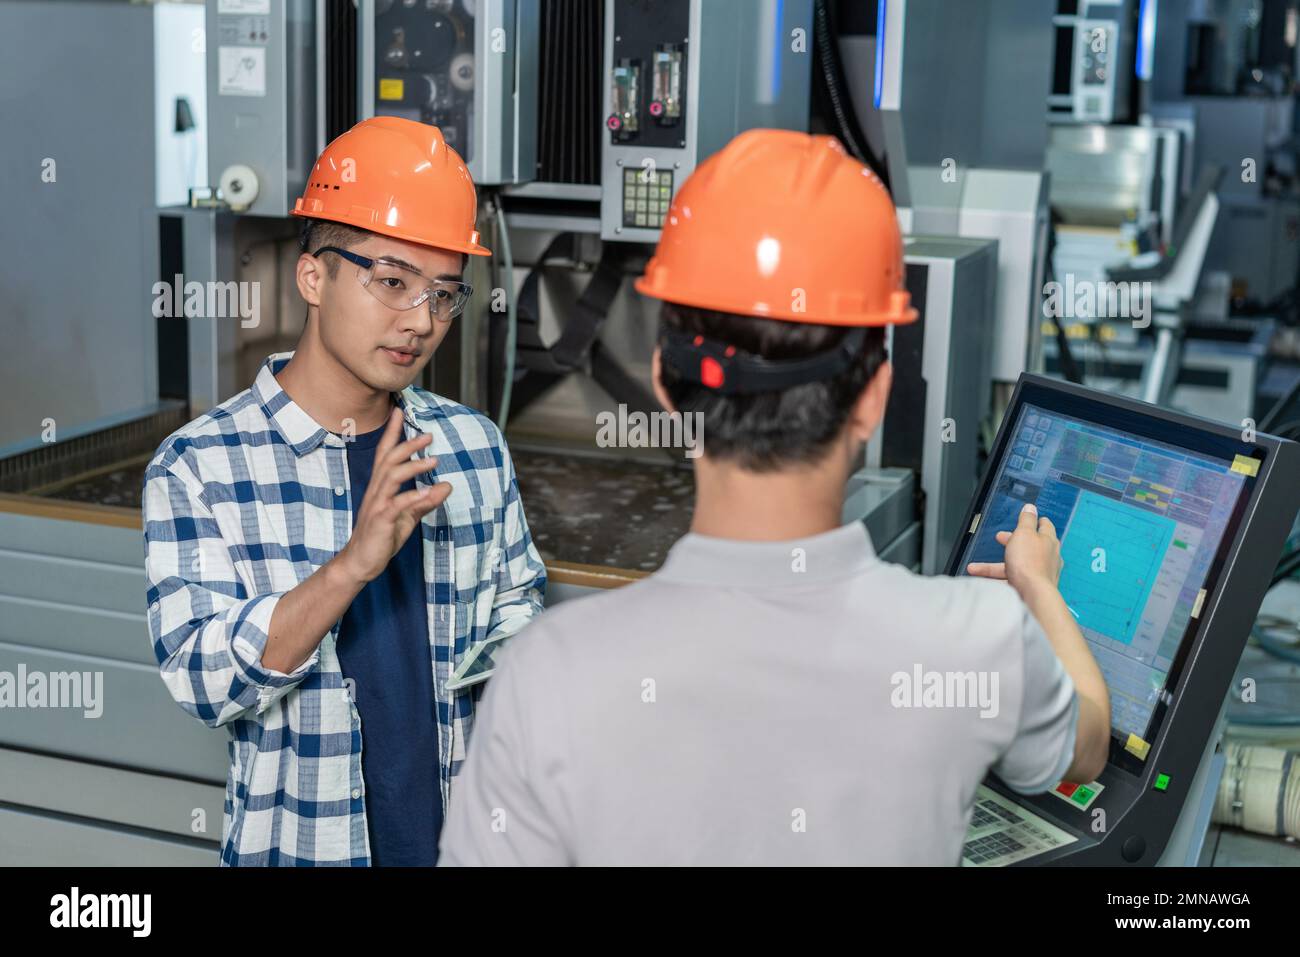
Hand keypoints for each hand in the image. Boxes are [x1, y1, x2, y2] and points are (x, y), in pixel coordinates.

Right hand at [336, 407, 451, 583]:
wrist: (360, 561)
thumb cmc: (381, 536)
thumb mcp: (408, 516)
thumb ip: (425, 501)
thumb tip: (447, 486)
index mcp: (381, 487)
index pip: (385, 454)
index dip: (392, 433)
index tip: (399, 411)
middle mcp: (376, 491)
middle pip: (389, 460)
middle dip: (408, 445)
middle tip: (429, 435)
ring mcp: (377, 505)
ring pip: (391, 477)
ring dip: (413, 467)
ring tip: (434, 461)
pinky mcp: (381, 520)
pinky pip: (396, 505)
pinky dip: (413, 497)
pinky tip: (429, 493)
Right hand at [966, 503, 1062, 598]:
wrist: (1032, 595)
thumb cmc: (1029, 563)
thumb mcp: (1024, 533)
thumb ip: (1027, 519)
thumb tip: (1031, 507)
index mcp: (1048, 540)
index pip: (1044, 526)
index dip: (1035, 521)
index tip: (1029, 519)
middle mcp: (1047, 557)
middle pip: (1027, 545)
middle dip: (1010, 541)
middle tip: (999, 538)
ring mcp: (1040, 573)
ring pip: (1015, 565)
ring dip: (993, 566)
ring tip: (975, 567)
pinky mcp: (1031, 588)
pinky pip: (1010, 580)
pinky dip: (996, 580)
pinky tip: (983, 582)